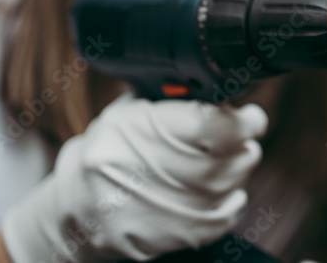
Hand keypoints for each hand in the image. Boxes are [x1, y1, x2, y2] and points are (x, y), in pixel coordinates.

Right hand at [0, 95, 267, 262]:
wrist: (77, 211)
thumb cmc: (104, 154)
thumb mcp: (125, 114)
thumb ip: (170, 101)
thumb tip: (218, 90)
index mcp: (140, 134)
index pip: (213, 125)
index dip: (242, 119)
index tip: (249, 116)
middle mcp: (157, 174)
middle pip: (233, 155)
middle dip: (242, 141)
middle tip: (234, 133)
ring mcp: (172, 209)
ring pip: (235, 182)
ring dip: (236, 166)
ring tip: (217, 157)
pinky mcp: (182, 235)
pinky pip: (230, 211)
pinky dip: (230, 196)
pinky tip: (212, 186)